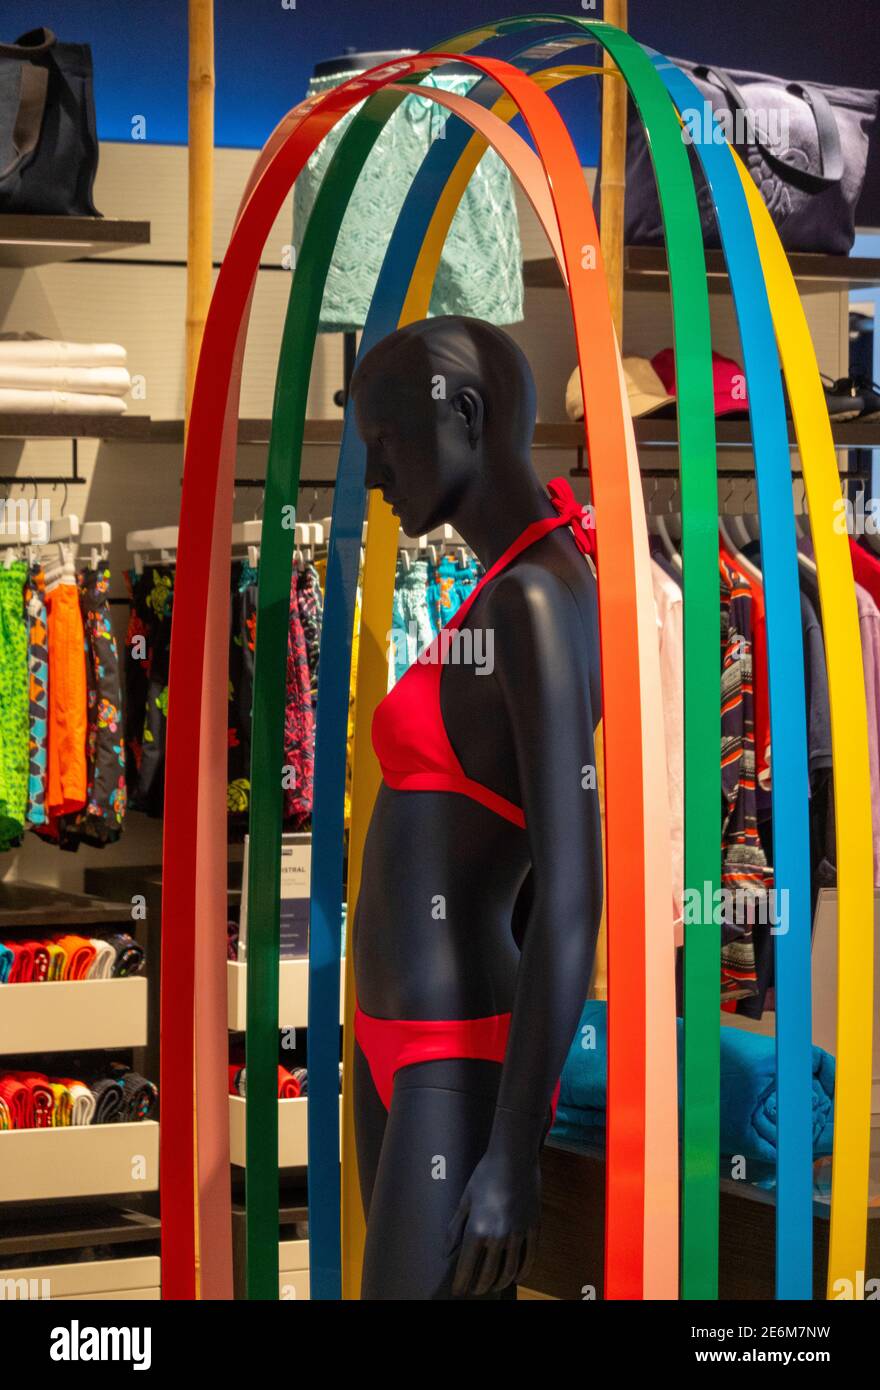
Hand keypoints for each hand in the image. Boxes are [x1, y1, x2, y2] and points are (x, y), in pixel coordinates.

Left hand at [445, 1148, 541, 1296]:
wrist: (514, 1158)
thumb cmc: (485, 1174)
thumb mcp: (465, 1199)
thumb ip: (455, 1228)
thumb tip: (446, 1252)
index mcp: (477, 1229)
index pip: (467, 1268)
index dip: (461, 1284)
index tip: (458, 1292)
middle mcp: (498, 1237)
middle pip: (488, 1274)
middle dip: (479, 1286)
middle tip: (474, 1290)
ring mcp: (518, 1234)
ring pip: (509, 1270)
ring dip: (499, 1283)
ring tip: (492, 1286)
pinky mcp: (533, 1228)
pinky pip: (530, 1257)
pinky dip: (523, 1272)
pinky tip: (517, 1278)